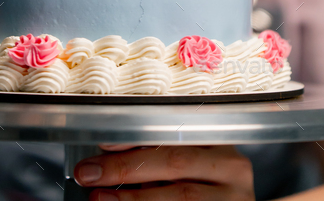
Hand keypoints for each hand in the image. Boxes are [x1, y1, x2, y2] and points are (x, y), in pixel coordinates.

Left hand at [74, 144, 253, 200]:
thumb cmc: (205, 188)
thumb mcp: (189, 165)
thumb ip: (160, 157)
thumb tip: (109, 155)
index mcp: (220, 141)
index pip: (175, 130)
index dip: (138, 137)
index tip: (104, 142)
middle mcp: (232, 166)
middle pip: (174, 161)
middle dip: (126, 166)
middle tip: (89, 172)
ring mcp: (234, 197)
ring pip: (180, 194)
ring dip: (133, 197)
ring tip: (100, 197)